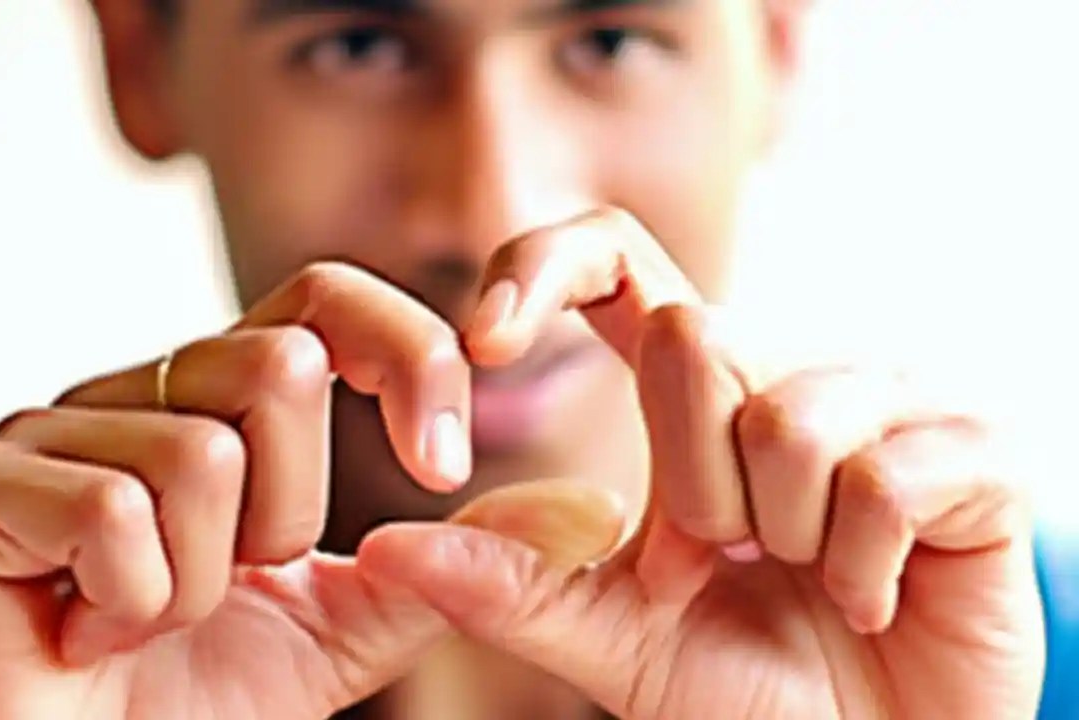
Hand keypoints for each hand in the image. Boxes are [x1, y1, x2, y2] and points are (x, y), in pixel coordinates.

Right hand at [0, 262, 495, 719]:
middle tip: (232, 583)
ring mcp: (43, 429)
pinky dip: (132, 600)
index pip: (328, 299)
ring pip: (204, 451)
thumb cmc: (196, 703)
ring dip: (206, 577)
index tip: (441, 463)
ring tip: (149, 615)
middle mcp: (130, 390)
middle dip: (290, 512)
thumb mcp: (350, 627)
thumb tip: (592, 509)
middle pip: (280, 365)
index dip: (406, 356)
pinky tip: (87, 630)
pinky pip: (112, 507)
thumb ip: (454, 562)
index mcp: (215, 401)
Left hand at [359, 210, 1046, 718]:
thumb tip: (388, 547)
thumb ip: (510, 588)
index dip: (541, 266)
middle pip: (693, 340)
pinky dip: (860, 568)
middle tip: (722, 568)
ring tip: (805, 582)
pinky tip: (872, 597)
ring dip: (779, 539)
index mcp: (692, 394)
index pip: (612, 259)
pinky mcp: (971, 451)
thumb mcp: (612, 643)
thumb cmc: (750, 693)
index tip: (480, 342)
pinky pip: (882, 477)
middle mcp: (783, 372)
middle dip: (690, 493)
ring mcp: (884, 402)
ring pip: (785, 417)